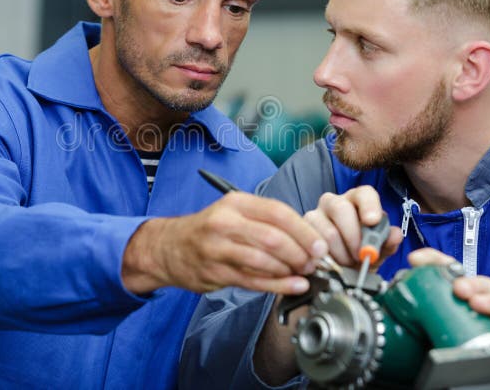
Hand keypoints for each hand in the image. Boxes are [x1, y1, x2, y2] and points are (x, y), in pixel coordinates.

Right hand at [122, 192, 327, 294]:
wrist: (168, 247)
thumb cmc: (209, 230)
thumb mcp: (235, 212)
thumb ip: (267, 221)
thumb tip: (307, 237)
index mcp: (236, 202)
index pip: (278, 212)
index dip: (304, 230)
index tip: (321, 243)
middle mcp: (225, 222)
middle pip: (273, 237)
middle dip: (300, 252)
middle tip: (315, 262)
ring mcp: (218, 248)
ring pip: (263, 259)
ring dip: (290, 270)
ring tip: (304, 274)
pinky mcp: (215, 272)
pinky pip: (252, 280)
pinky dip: (277, 285)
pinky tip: (292, 287)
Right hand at [303, 187, 401, 266]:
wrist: (341, 267)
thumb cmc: (362, 251)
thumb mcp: (380, 249)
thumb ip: (388, 241)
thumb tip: (395, 235)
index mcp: (357, 199)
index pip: (364, 193)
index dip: (369, 205)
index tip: (373, 221)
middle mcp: (333, 202)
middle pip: (341, 209)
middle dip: (353, 237)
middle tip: (361, 256)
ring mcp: (315, 215)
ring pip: (327, 232)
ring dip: (341, 254)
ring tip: (348, 264)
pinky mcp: (302, 231)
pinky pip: (313, 246)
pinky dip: (326, 260)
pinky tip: (333, 265)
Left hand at [408, 248, 489, 340]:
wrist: (433, 359)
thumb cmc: (429, 333)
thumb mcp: (415, 310)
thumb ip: (410, 290)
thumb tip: (407, 267)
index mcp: (454, 289)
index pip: (449, 267)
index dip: (434, 260)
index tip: (416, 260)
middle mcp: (473, 301)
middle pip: (482, 284)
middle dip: (472, 283)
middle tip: (458, 288)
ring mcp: (488, 319)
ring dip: (489, 301)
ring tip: (475, 304)